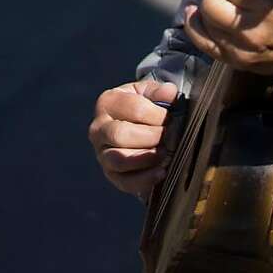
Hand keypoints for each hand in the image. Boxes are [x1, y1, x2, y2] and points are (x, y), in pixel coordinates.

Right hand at [90, 77, 177, 196]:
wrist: (139, 126)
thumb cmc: (146, 106)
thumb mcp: (151, 93)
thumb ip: (160, 91)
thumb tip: (169, 93)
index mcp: (108, 103)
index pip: (134, 108)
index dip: (158, 115)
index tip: (173, 119)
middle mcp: (99, 129)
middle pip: (120, 134)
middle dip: (152, 136)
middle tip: (171, 137)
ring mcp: (102, 153)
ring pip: (119, 160)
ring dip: (147, 158)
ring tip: (167, 153)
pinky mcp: (111, 174)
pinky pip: (125, 181)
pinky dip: (145, 179)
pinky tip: (162, 171)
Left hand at [181, 0, 272, 76]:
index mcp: (271, 3)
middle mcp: (253, 29)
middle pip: (211, 1)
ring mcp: (243, 49)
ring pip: (204, 21)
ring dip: (212, 8)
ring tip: (223, 4)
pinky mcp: (239, 62)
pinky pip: (203, 43)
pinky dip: (197, 27)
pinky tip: (197, 16)